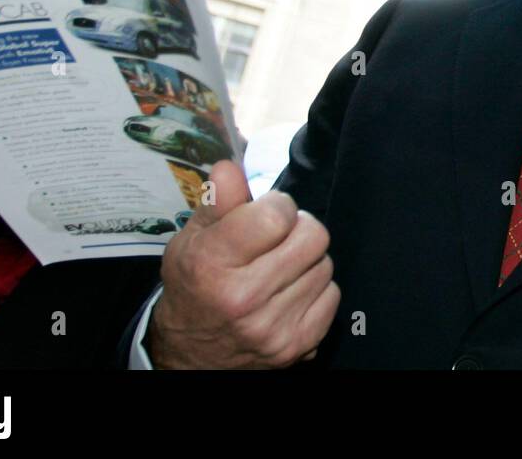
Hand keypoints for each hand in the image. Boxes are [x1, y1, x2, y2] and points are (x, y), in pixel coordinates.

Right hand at [147, 159, 339, 367]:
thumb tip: (230, 166)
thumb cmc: (193, 285)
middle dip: (298, 228)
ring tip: (279, 267)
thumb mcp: (192, 239)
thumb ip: (216, 201)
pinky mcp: (298, 346)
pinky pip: (332, 295)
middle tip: (277, 238)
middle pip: (313, 236)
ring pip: (325, 264)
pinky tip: (288, 293)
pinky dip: (315, 290)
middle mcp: (244, 299)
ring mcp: (274, 327)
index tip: (265, 213)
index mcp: (212, 264)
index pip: (277, 215)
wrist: (190, 354)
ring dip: (307, 260)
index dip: (277, 205)